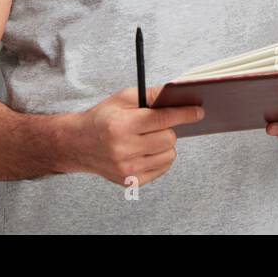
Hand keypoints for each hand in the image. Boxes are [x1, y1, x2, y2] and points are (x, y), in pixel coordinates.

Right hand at [71, 86, 203, 185]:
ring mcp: (127, 169)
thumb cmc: (103, 117)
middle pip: (169, 138)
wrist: (78, 144)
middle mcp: (124, 149)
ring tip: (150, 138)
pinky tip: (147, 150)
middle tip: (158, 125)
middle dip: (169, 129)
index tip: (199, 111)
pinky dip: (160, 158)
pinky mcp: (130, 182)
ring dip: (165, 144)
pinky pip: (162, 169)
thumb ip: (151, 95)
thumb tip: (177, 94)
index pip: (163, 119)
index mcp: (122, 125)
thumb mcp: (123, 98)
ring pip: (169, 155)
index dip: (185, 114)